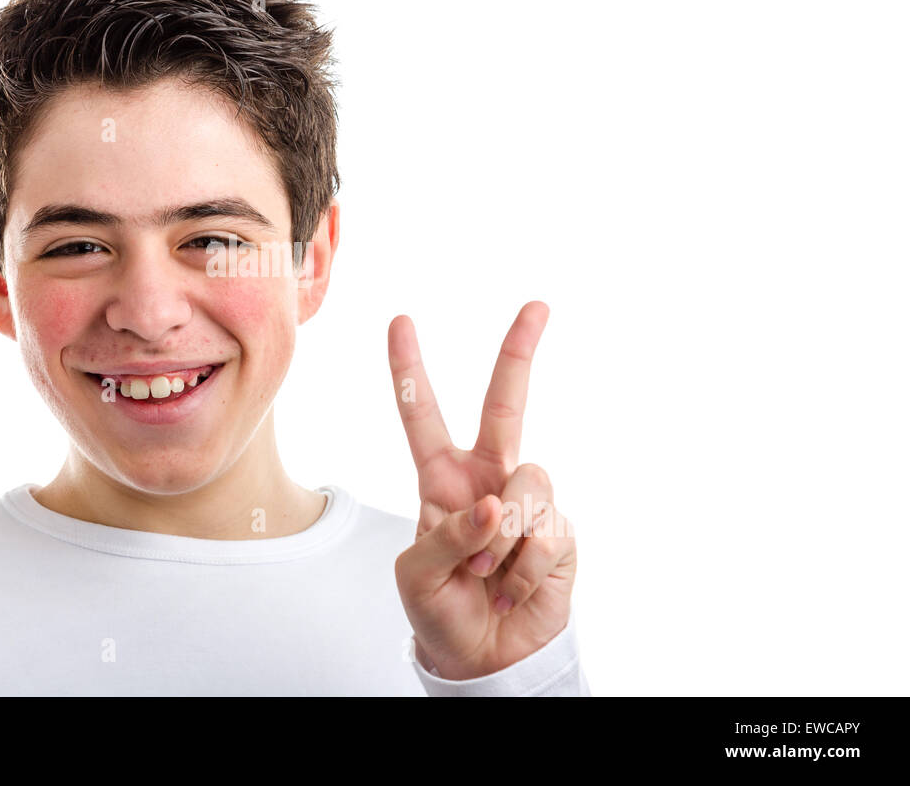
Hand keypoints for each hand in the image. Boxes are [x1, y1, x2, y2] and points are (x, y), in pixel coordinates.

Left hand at [388, 302, 575, 679]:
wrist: (485, 655)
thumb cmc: (440, 606)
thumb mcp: (416, 574)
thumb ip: (446, 535)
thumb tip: (493, 506)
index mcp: (441, 477)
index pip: (421, 414)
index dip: (409, 369)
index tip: (400, 320)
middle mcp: (488, 477)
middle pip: (506, 404)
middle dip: (520, 352)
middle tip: (537, 305)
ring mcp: (526, 501)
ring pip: (525, 485)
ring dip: (501, 540)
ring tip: (488, 573)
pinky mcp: (560, 532)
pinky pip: (545, 535)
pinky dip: (522, 571)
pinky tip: (512, 588)